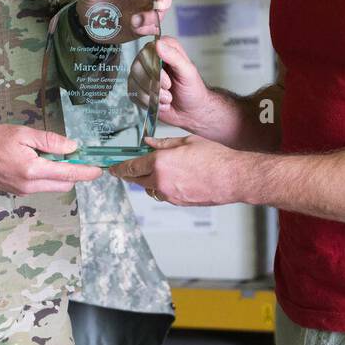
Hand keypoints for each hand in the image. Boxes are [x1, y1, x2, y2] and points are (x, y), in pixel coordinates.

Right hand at [0, 125, 101, 194]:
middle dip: (74, 173)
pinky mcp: (18, 192)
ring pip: (53, 186)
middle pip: (64, 184)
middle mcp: (30, 186)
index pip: (68, 174)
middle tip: (76, 156)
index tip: (99, 170)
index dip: (86, 172)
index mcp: (32, 170)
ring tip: (54, 155)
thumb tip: (72, 147)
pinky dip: (47, 176)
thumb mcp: (23, 134)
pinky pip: (41, 187)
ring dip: (60, 174)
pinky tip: (40, 162)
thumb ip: (50, 141)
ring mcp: (23, 192)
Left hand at [80, 0, 170, 41]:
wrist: (88, 25)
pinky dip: (148, 30)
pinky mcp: (141, 27)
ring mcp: (143, 12)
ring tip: (135, 22)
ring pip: (159, 13)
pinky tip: (136, 29)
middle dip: (164, 1)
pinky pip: (151, 28)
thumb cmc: (91, 3)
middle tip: (157, 8)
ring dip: (152, 18)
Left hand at [107, 134, 244, 206]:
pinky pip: (162, 194)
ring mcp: (170, 194)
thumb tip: (147, 143)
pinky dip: (160, 187)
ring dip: (146, 180)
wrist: (233, 178)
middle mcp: (161, 181)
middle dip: (129, 174)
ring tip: (152, 171)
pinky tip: (169, 178)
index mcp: (160, 163)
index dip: (118, 168)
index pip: (131, 167)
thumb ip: (164, 144)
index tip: (112, 168)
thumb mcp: (186, 142)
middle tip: (124, 170)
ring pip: (149, 188)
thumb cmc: (215, 157)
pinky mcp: (178, 202)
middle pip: (136, 180)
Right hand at [128, 36, 213, 132]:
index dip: (155, 68)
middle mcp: (150, 59)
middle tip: (169, 88)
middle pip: (138, 67)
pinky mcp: (138, 89)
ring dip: (154, 95)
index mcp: (164, 49)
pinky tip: (161, 103)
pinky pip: (134, 95)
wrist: (191, 112)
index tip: (168, 81)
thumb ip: (174, 56)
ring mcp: (142, 75)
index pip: (147, 51)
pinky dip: (150, 102)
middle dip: (155, 84)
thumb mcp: (188, 71)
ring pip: (135, 83)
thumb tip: (158, 44)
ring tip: (168, 97)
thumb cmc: (193, 90)